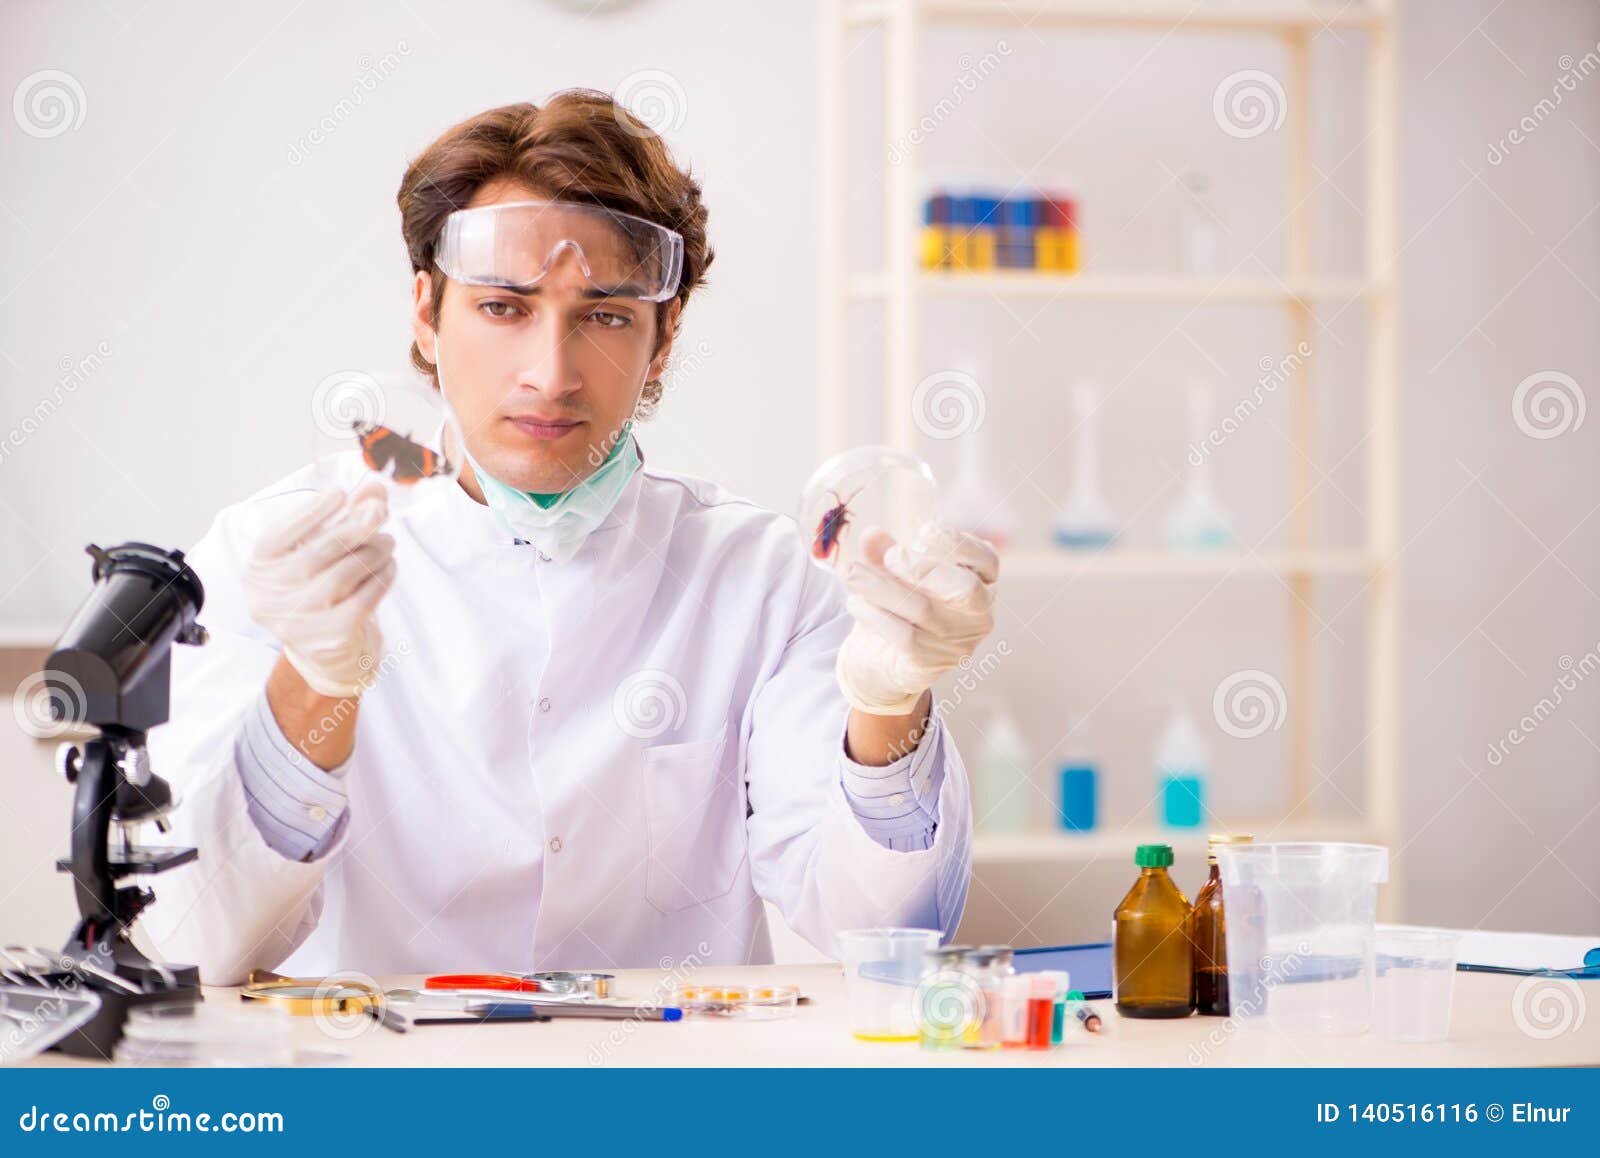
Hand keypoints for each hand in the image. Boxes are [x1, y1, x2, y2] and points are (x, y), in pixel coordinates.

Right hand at [243, 483, 396, 698]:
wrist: (329, 655)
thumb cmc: (321, 591)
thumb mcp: (322, 553)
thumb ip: (344, 518)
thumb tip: (375, 488)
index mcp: (258, 571)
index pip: (280, 535)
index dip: (311, 512)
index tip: (339, 493)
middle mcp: (269, 598)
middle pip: (317, 552)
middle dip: (354, 527)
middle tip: (379, 512)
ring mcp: (298, 621)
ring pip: (344, 574)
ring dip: (374, 551)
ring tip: (387, 543)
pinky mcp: (330, 638)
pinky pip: (364, 597)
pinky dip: (382, 577)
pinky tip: (389, 566)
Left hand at [835, 527, 999, 714]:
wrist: (881, 659)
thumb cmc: (898, 603)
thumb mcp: (892, 572)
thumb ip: (885, 550)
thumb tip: (872, 535)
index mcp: (982, 584)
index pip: (987, 560)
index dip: (957, 543)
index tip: (922, 531)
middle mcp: (978, 616)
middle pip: (966, 588)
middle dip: (925, 567)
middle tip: (891, 556)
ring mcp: (956, 643)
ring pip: (923, 610)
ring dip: (881, 586)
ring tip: (851, 573)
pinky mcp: (929, 663)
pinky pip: (902, 635)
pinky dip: (874, 614)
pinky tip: (854, 602)